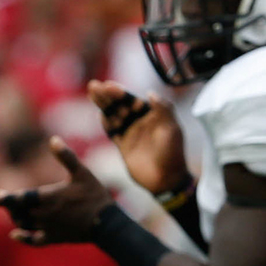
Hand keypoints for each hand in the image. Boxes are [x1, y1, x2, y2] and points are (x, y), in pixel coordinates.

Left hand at [0, 137, 114, 245]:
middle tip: (4, 200)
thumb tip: (54, 139)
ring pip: (23, 225)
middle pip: (18, 212)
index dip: (4, 200)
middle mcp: (44, 214)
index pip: (20, 199)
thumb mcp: (82, 173)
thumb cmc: (95, 195)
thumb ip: (66, 157)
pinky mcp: (54, 238)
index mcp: (48, 197)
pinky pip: (34, 241)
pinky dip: (23, 238)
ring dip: (14, 219)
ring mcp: (48, 228)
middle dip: (9, 206)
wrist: (108, 223)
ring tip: (12, 211)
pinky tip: (15, 234)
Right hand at [87, 81, 187, 195]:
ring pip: (114, 116)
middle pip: (121, 105)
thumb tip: (150, 93)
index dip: (121, 93)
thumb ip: (163, 110)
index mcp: (153, 116)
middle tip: (94, 86)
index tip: (108, 85)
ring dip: (104, 106)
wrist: (166, 180)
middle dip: (108, 96)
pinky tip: (99, 115)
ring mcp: (131, 134)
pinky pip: (112, 132)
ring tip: (92, 94)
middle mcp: (141, 123)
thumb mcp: (172, 130)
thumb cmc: (173, 154)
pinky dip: (106, 124)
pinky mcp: (124, 146)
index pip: (134, 101)